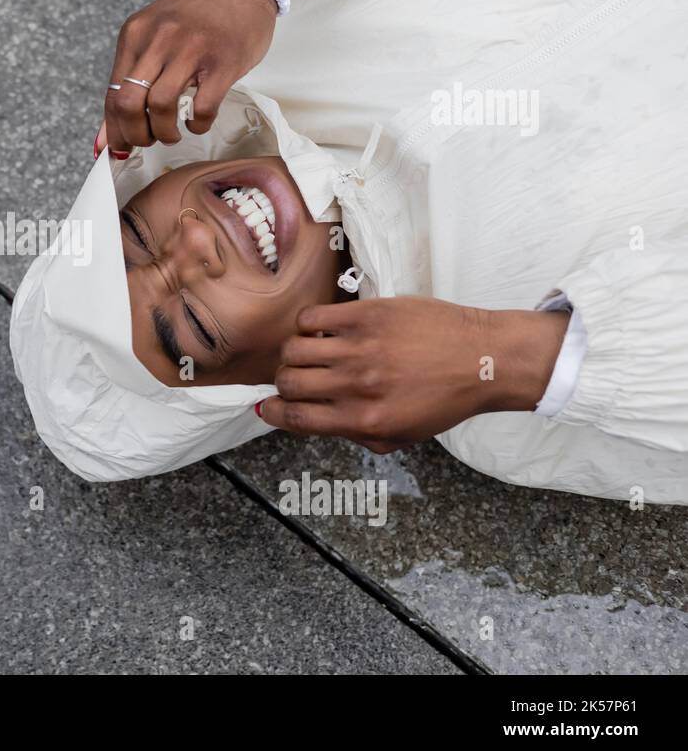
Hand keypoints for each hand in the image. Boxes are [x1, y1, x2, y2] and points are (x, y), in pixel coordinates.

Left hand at [99, 0, 297, 156]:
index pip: (113, 93)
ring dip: (164, 132)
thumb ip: (131, 81)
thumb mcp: (154, 38)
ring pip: (160, 107)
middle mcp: (158, 39)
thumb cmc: (196, 17)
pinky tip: (197, 121)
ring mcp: (190, 50)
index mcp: (135, 34)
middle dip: (135, 134)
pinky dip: (196, 124)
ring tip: (172, 133)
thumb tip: (107, 137)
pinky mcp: (222, 63)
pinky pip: (201, 108)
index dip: (114, 128)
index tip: (122, 146)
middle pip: (129, 103)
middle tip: (148, 140)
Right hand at [258, 297, 570, 452]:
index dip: (272, 414)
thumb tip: (308, 421)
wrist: (482, 358)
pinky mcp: (367, 315)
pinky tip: (324, 330)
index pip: (297, 418)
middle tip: (295, 378)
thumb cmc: (445, 400)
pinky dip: (308, 325)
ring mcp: (360, 347)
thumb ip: (353, 435)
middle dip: (284, 383)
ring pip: (294, 348)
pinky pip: (313, 318)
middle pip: (289, 382)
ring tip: (310, 353)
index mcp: (364, 420)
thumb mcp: (401, 435)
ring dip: (295, 353)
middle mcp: (358, 385)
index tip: (266, 408)